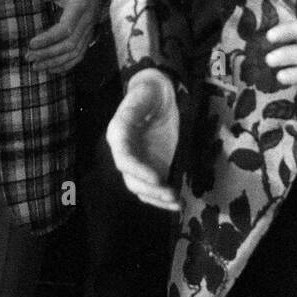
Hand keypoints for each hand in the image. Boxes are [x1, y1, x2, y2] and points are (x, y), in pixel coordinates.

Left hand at [26, 0, 103, 72]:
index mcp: (80, 8)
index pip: (65, 29)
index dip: (49, 39)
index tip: (31, 44)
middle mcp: (86, 23)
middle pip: (68, 45)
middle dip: (48, 54)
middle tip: (29, 57)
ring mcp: (88, 33)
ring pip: (74, 53)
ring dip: (54, 62)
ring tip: (36, 66)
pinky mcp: (88, 39)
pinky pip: (79, 56)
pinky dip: (66, 65)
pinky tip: (51, 70)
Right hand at [106, 69, 180, 210]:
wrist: (157, 93)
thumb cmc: (149, 92)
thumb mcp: (142, 94)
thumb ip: (135, 110)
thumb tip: (129, 126)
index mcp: (118, 135)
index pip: (124, 159)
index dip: (138, 171)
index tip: (158, 178)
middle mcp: (125, 153)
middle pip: (131, 179)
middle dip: (151, 189)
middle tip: (171, 193)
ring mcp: (138, 162)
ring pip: (141, 188)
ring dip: (157, 199)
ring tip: (177, 203)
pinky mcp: (152, 166)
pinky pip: (153, 187)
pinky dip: (163, 198)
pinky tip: (178, 203)